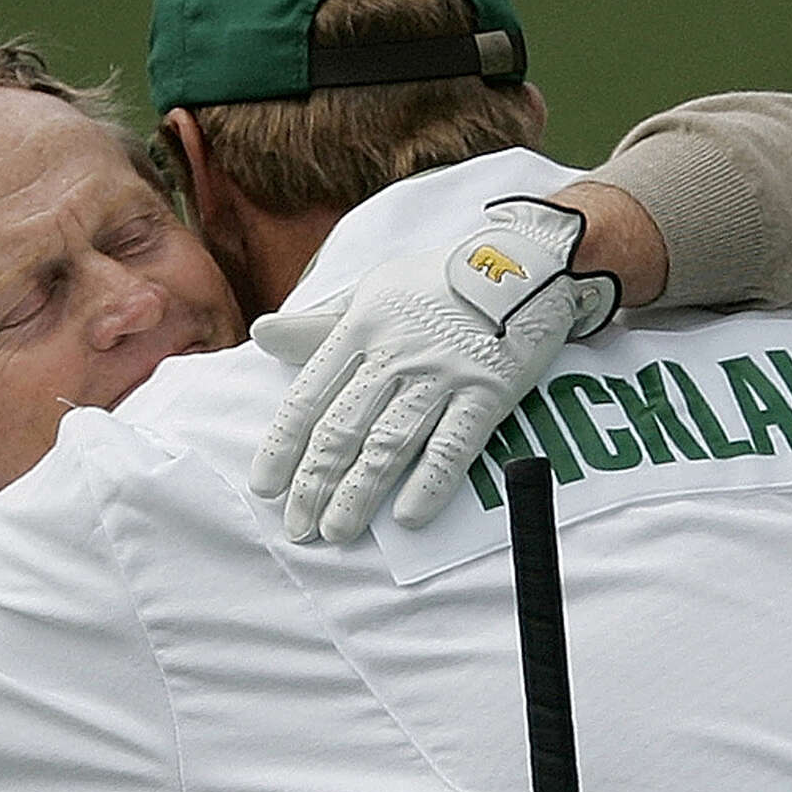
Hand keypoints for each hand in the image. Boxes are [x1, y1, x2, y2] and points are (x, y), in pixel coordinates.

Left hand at [249, 199, 618, 542]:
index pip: (308, 396)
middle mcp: (396, 353)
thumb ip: (319, 324)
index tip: (266, 486)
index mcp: (361, 329)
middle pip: (343, 428)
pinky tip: (407, 517)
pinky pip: (455, 444)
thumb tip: (262, 333)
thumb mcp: (373, 291)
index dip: (283, 446)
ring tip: (337, 532)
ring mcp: (443, 374)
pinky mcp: (489, 391)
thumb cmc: (440, 282)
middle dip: (314, 484)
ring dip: (359, 493)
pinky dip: (430, 482)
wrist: (528, 259)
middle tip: (299, 527)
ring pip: (390, 442)